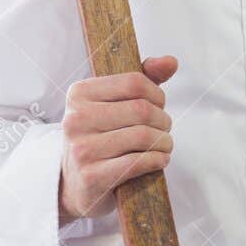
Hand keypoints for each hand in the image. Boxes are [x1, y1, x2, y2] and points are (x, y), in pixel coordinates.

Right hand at [57, 55, 177, 219]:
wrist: (74, 184)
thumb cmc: (101, 137)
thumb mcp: (114, 104)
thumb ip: (143, 80)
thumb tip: (171, 61)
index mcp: (79, 94)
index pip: (134, 82)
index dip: (157, 94)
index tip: (158, 106)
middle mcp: (76, 119)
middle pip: (142, 110)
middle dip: (163, 120)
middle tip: (164, 130)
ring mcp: (82, 149)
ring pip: (143, 136)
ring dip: (164, 142)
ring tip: (163, 146)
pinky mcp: (91, 176)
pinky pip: (138, 162)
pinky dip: (158, 160)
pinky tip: (159, 160)